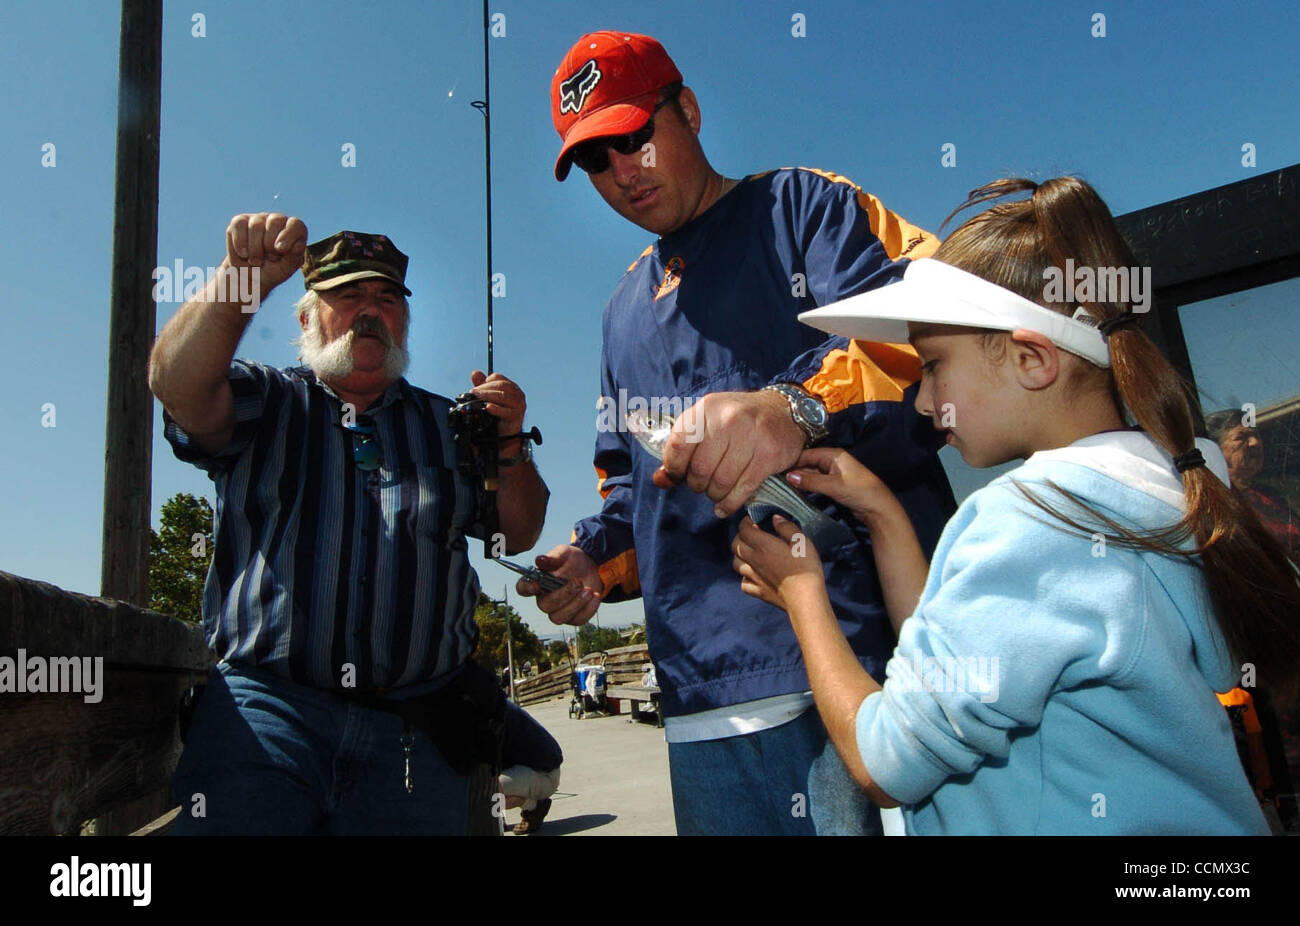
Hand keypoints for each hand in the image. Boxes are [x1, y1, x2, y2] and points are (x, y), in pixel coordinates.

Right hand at [225, 213, 306, 292]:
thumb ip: (294, 257)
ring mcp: (258, 219)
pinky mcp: (240, 222)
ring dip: (255, 249)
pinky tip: (244, 254)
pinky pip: (239, 226)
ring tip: (256, 261)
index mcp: (293, 231)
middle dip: (270, 244)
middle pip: (275, 220)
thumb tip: (296, 245)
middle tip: (269, 258)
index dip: (289, 235)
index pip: (296, 224)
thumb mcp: (286, 269)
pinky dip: (240, 244)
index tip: (280, 250)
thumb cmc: (272, 271)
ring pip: (256, 225)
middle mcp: (277, 221)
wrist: (248, 276)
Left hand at [469, 370, 525, 451]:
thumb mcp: (488, 398)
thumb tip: (475, 373)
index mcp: (510, 387)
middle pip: (501, 385)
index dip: (485, 381)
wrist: (504, 434)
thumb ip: (482, 386)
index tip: (475, 388)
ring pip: (503, 396)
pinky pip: (506, 411)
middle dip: (485, 388)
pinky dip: (496, 409)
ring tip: (477, 398)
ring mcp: (518, 405)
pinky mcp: (517, 416)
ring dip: (488, 396)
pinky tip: (488, 407)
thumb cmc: (498, 414)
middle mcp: (517, 394)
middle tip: (473, 393)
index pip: (498, 377)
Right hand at [515, 545, 604, 625]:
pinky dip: (588, 609)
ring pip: (559, 618)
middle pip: (545, 606)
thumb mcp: (565, 553)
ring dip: (576, 604)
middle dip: (563, 595)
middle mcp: (544, 599)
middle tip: (578, 582)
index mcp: (537, 582)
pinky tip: (596, 596)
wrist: (592, 568)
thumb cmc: (573, 561)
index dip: (526, 589)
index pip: (523, 588)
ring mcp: (558, 611)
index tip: (537, 584)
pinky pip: (577, 620)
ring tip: (589, 590)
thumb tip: (540, 560)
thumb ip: (553, 557)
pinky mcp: (573, 617)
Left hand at [652, 390, 805, 517]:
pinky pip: (743, 490)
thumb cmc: (738, 420)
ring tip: (715, 491)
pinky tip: (724, 506)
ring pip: (721, 482)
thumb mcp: (706, 422)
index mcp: (707, 408)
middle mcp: (729, 420)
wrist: (783, 412)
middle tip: (701, 484)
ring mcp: (752, 437)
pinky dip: (729, 504)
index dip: (674, 467)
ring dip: (714, 495)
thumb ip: (681, 449)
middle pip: (700, 469)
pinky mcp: (769, 456)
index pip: (679, 445)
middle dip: (696, 484)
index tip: (678, 475)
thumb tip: (661, 480)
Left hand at [732, 514, 826, 611]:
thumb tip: (775, 518)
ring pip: (736, 564)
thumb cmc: (805, 568)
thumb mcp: (802, 541)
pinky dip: (745, 577)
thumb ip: (787, 527)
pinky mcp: (758, 592)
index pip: (744, 530)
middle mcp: (754, 560)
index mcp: (763, 545)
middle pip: (735, 546)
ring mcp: (754, 578)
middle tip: (751, 534)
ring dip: (740, 556)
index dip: (745, 522)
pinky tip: (753, 575)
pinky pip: (743, 584)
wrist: (805, 598)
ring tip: (750, 553)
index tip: (752, 520)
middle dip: (740, 537)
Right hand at [785, 447, 897, 523]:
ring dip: (799, 478)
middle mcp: (832, 460)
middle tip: (774, 478)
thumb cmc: (859, 491)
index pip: (806, 454)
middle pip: (807, 462)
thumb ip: (810, 481)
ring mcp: (833, 472)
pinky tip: (796, 490)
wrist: (879, 507)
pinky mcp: (834, 483)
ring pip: (811, 473)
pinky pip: (816, 481)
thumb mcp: (833, 486)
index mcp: (833, 455)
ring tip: (781, 484)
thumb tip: (788, 476)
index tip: (774, 469)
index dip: (791, 461)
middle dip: (793, 470)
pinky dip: (806, 485)